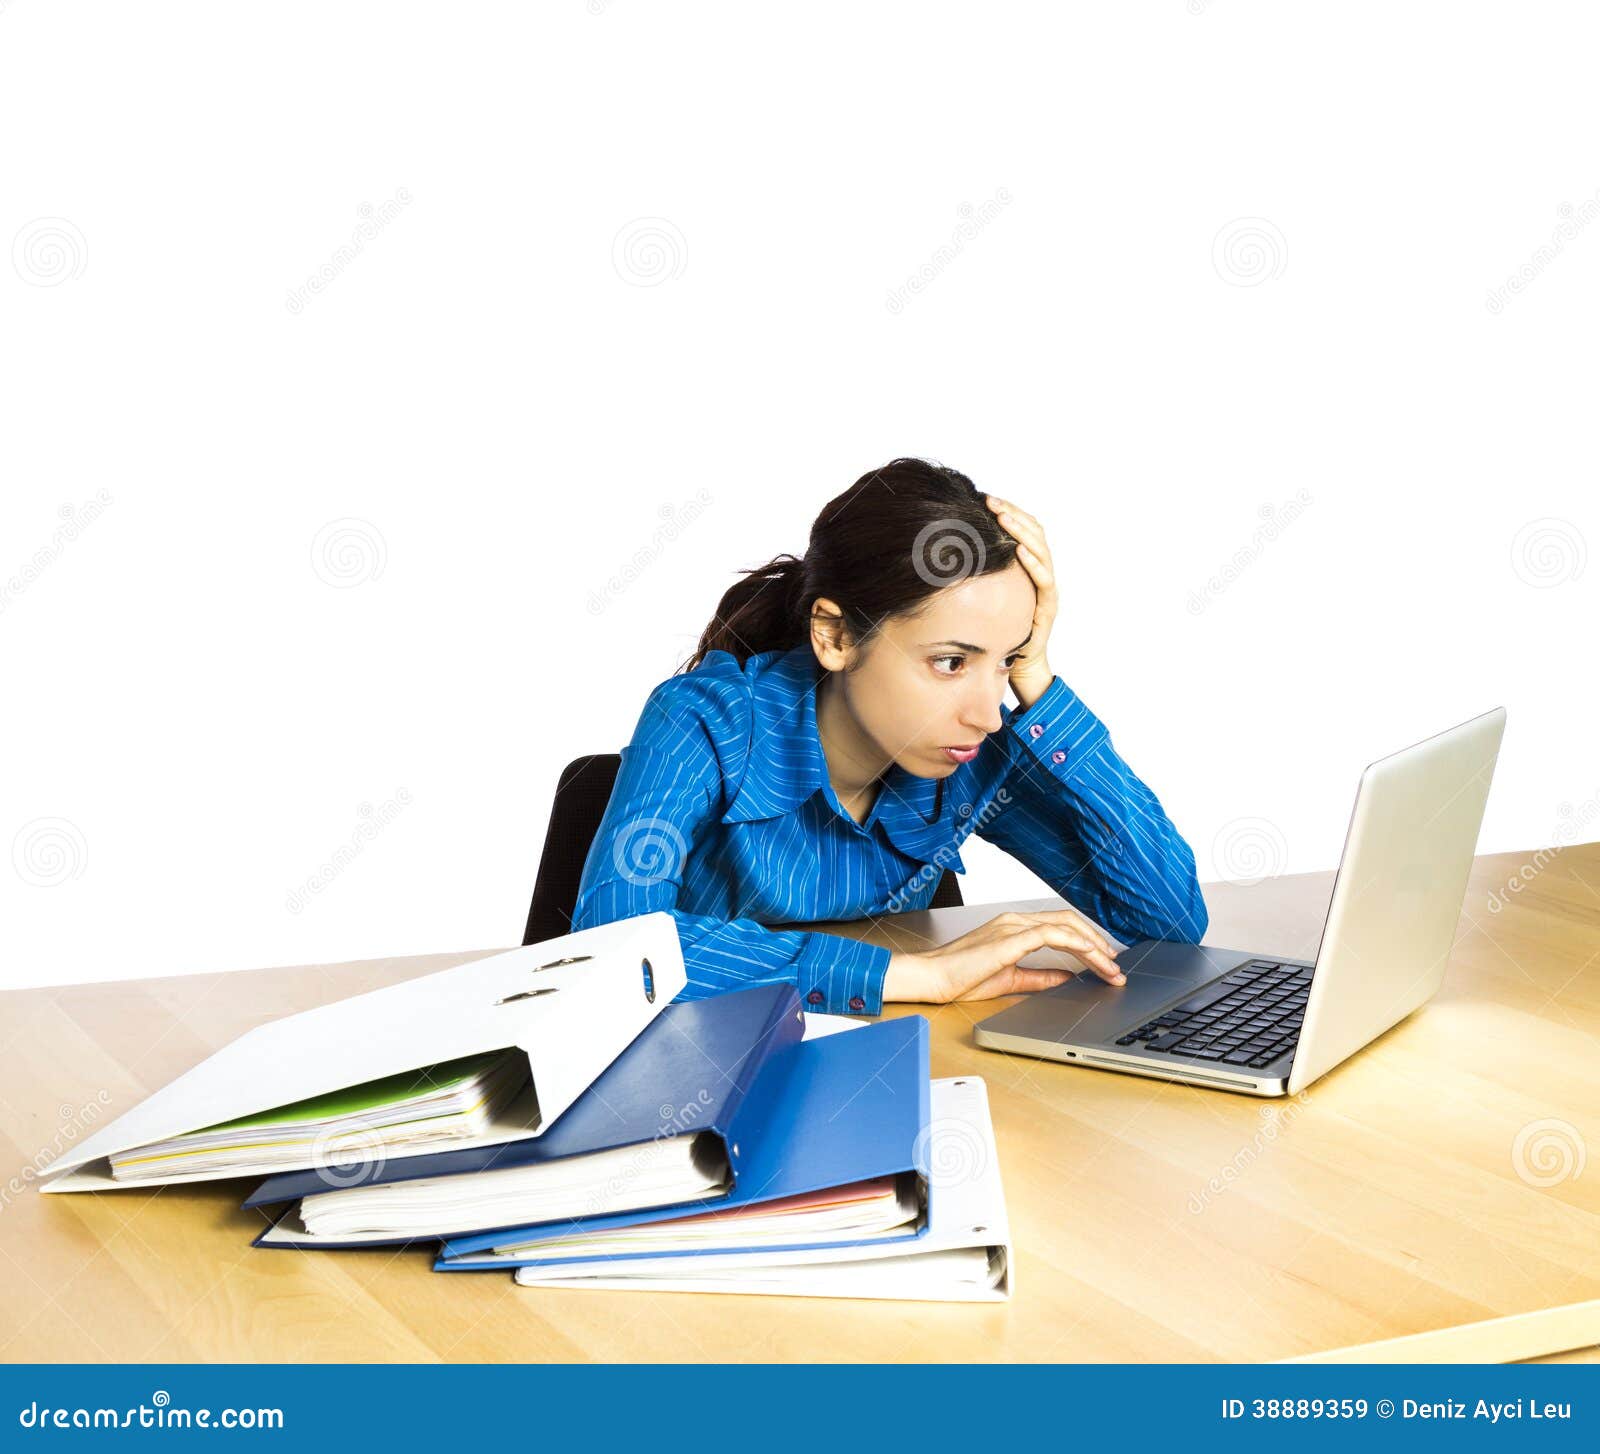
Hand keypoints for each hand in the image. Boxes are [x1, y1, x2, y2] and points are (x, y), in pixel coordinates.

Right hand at [883, 908, 1123, 1004]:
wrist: (931, 977)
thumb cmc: (960, 977)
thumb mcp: (1009, 979)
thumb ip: (1039, 977)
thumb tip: (1068, 979)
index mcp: (1015, 927)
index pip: (1061, 927)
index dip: (1088, 941)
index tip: (1107, 962)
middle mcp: (1016, 920)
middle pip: (1070, 922)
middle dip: (1098, 943)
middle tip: (1117, 966)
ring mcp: (1012, 926)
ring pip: (1065, 926)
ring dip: (1093, 946)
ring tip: (1111, 966)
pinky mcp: (1009, 938)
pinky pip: (1051, 934)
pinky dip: (1075, 943)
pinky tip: (1090, 955)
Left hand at [983, 493, 1057, 708]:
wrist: (1017, 665)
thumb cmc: (996, 629)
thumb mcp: (981, 593)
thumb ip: (973, 571)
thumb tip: (940, 548)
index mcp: (1026, 566)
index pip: (1023, 529)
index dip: (1008, 511)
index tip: (985, 498)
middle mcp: (1039, 573)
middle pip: (1034, 533)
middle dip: (1012, 513)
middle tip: (990, 500)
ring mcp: (1045, 590)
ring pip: (1041, 551)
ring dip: (1021, 532)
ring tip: (1003, 518)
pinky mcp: (1046, 608)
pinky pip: (1044, 581)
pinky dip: (1033, 563)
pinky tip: (1018, 550)